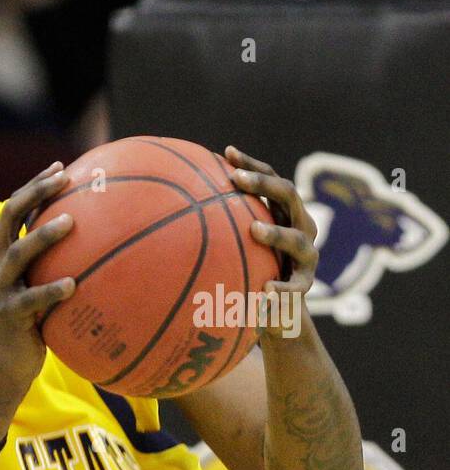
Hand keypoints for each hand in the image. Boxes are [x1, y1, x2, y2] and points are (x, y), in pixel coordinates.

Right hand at [0, 163, 74, 440]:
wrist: (6, 365)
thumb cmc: (33, 323)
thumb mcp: (40, 286)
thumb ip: (57, 263)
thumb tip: (104, 242)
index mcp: (0, 253)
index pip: (14, 208)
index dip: (35, 185)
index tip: (63, 167)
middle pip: (9, 217)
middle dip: (35, 193)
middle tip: (64, 179)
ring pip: (16, 253)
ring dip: (43, 235)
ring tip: (70, 223)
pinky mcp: (9, 315)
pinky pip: (31, 300)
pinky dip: (51, 291)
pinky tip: (73, 285)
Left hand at [227, 145, 318, 339]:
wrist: (277, 316)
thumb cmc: (249, 274)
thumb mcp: (233, 250)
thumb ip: (214, 231)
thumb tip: (164, 211)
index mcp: (282, 216)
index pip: (271, 181)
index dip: (252, 166)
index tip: (227, 153)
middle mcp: (300, 230)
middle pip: (289, 197)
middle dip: (265, 185)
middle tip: (237, 181)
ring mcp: (306, 259)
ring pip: (299, 240)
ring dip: (277, 233)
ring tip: (256, 229)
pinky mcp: (304, 289)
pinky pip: (295, 288)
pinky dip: (281, 290)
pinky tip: (266, 291)